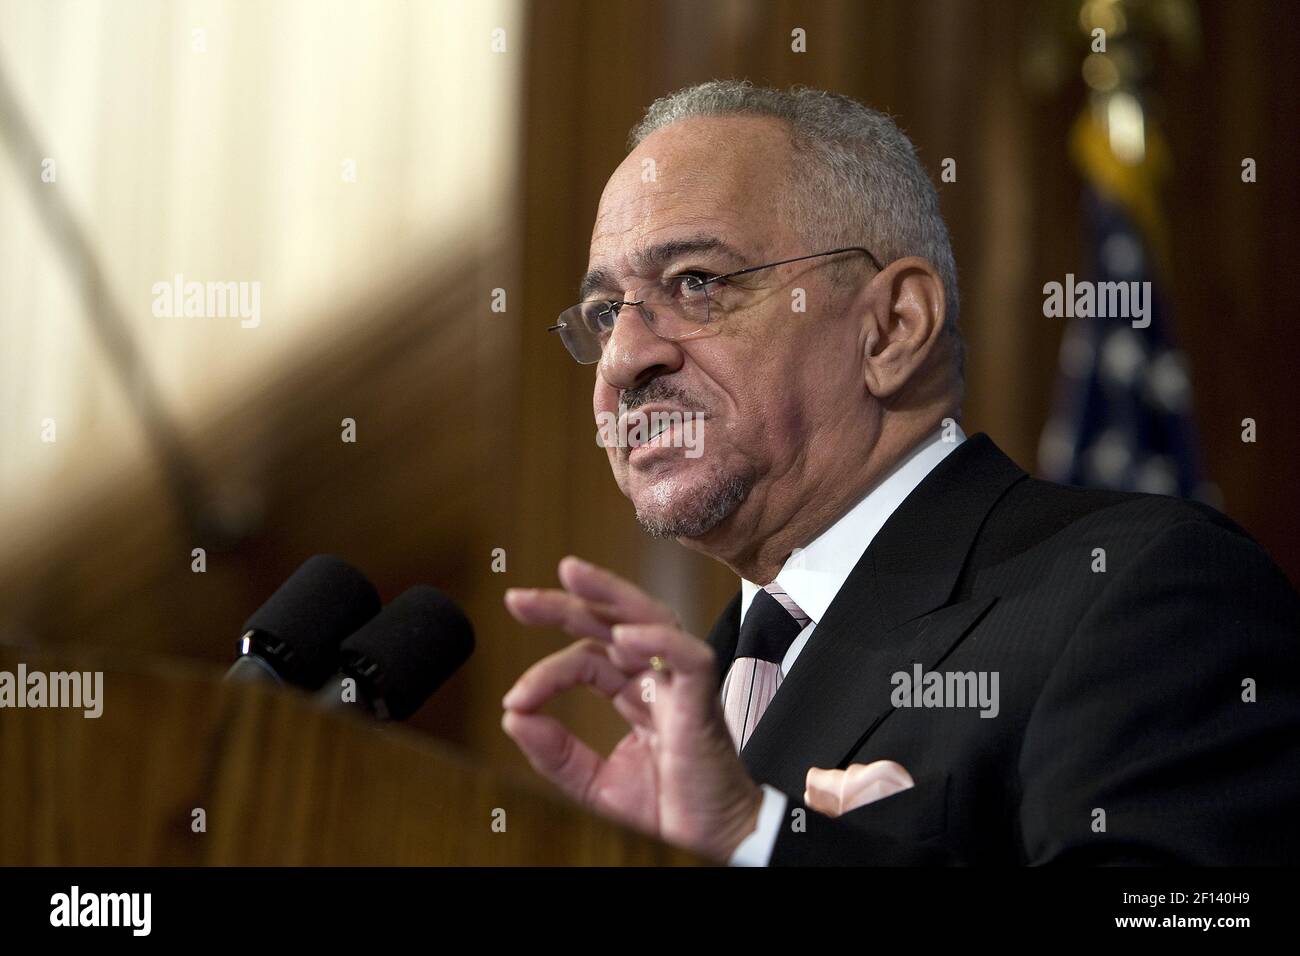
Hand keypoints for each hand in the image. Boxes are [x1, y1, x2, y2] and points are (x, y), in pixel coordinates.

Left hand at [501, 555, 762, 861]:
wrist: (713, 843)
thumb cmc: (671, 811)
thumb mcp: (595, 783)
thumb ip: (556, 752)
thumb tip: (513, 717)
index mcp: (635, 695)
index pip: (587, 658)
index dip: (546, 672)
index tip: (514, 700)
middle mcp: (658, 681)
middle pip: (614, 622)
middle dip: (567, 603)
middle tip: (518, 598)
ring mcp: (682, 686)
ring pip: (652, 619)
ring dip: (610, 594)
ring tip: (570, 576)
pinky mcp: (704, 701)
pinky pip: (689, 656)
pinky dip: (659, 640)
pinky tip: (625, 634)